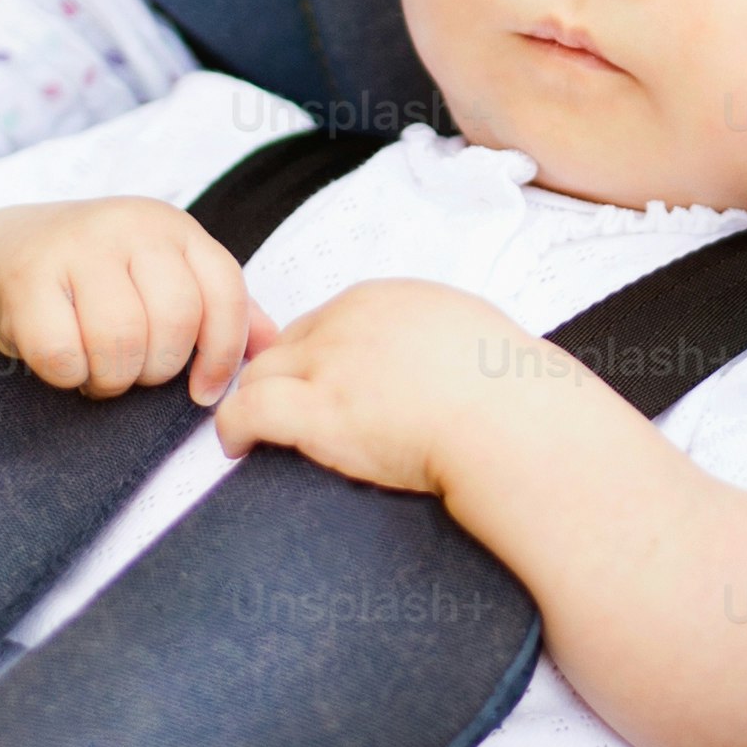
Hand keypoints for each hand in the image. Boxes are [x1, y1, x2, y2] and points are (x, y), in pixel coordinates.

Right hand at [0, 198, 272, 401]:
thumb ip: (218, 308)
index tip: (203, 392)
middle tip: (134, 374)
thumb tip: (274, 347)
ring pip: (121, 340)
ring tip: (100, 373)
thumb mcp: (161, 278)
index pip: (224, 291)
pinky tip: (66, 366)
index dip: (223, 354)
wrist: (0, 253)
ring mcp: (75, 245)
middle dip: (158, 370)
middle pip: (175, 321)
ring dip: (113, 379)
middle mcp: (128, 224)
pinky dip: (69, 377)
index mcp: (172, 228)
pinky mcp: (26, 276)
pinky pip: (63, 353)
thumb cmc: (97, 280)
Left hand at [209, 276, 553, 498]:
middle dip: (275, 379)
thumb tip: (433, 358)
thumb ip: (433, 335)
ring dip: (249, 402)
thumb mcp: (469, 333)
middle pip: (283, 346)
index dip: (309, 358)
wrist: (513, 423)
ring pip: (257, 376)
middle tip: (273, 414)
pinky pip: (248, 411)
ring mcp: (330, 365)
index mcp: (385, 300)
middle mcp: (348, 322)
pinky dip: (233, 428)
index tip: (309, 386)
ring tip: (248, 432)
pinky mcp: (318, 411)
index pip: (321, 322)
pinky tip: (237, 446)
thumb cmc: (508, 394)